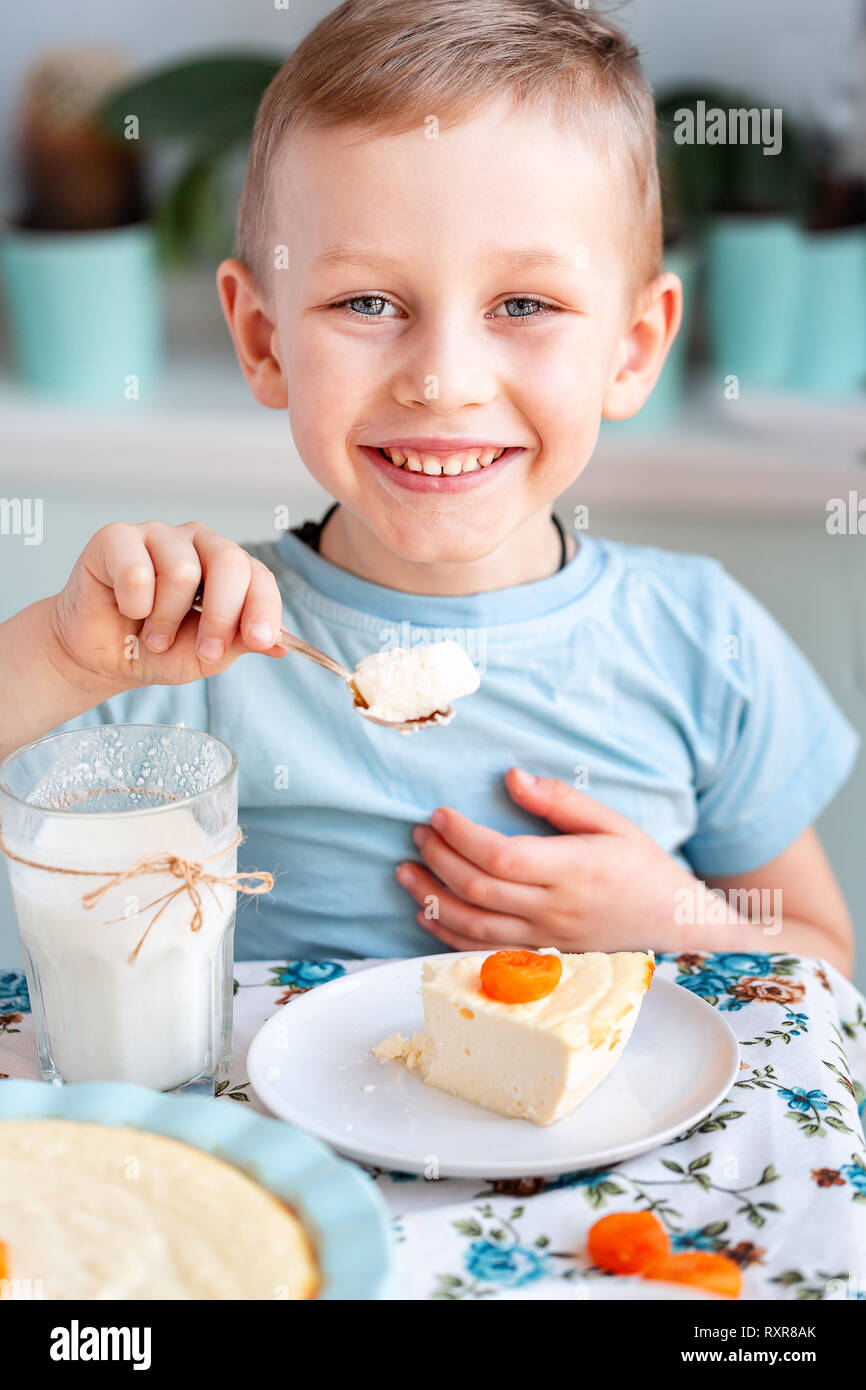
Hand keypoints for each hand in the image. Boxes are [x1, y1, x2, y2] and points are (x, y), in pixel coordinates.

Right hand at [50, 521, 285, 692]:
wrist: (102, 657)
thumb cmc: (156, 649)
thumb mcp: (206, 656)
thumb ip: (241, 642)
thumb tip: (282, 644)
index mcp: (228, 568)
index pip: (259, 576)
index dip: (263, 608)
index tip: (260, 641)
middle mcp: (198, 543)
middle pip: (229, 562)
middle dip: (222, 615)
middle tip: (206, 650)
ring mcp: (158, 535)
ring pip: (181, 571)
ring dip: (167, 619)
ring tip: (154, 637)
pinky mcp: (116, 538)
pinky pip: (136, 571)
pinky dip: (134, 604)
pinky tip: (129, 611)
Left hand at [396, 767, 696, 952]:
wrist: (671, 921)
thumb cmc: (641, 865)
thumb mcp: (610, 821)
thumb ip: (559, 801)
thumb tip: (511, 777)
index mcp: (572, 870)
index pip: (502, 856)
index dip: (462, 836)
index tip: (439, 814)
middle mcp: (554, 909)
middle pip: (479, 889)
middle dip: (438, 859)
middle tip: (418, 833)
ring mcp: (544, 938)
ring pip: (473, 924)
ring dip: (431, 898)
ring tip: (405, 871)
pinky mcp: (539, 955)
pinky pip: (483, 950)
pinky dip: (447, 933)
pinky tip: (426, 912)